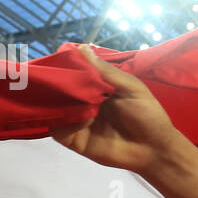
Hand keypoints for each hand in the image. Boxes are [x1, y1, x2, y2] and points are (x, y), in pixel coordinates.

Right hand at [51, 45, 183, 174]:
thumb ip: (106, 71)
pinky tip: (67, 115)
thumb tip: (81, 48)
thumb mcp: (131, 88)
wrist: (154, 150)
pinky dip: (57, 121)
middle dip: (53, 83)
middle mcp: (84, 102)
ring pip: (55, 108)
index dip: (64, 66)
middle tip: (43, 76)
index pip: (74, 73)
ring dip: (51, 101)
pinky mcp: (73, 139)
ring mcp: (77, 120)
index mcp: (98, 87)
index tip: (54, 58)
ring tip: (50, 93)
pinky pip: (57, 129)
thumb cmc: (147, 115)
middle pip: (60, 90)